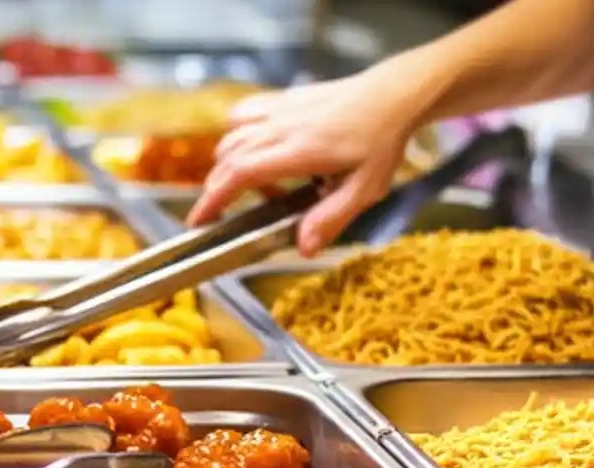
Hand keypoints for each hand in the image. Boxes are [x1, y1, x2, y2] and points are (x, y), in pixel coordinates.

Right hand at [186, 71, 422, 255]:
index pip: (241, 173)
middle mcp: (282, 127)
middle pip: (228, 156)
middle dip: (215, 187)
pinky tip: (254, 147)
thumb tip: (303, 248)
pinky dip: (237, 133)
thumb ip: (332, 218)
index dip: (214, 198)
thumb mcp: (366, 188)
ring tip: (247, 184)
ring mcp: (281, 109)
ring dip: (227, 161)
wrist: (394, 94)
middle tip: (216, 212)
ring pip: (232, 133)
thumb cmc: (383, 140)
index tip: (199, 219)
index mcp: (298, 151)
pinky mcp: (285, 99)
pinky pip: (245, 113)